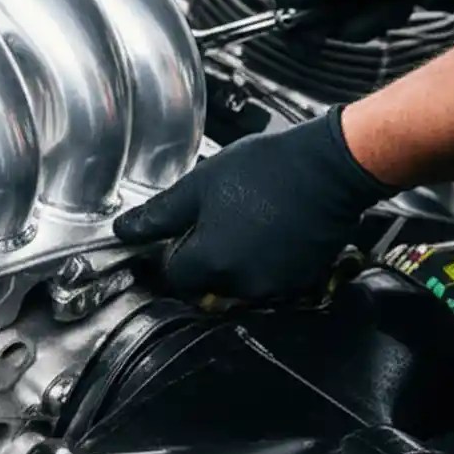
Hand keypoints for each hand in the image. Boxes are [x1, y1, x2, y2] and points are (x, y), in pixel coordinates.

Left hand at [113, 109, 393, 299]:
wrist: (329, 167)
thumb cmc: (268, 169)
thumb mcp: (201, 184)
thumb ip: (160, 214)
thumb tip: (124, 230)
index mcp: (212, 261)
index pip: (175, 276)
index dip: (175, 252)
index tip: (185, 233)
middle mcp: (243, 283)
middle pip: (208, 285)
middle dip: (207, 261)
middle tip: (219, 223)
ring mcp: (276, 286)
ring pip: (240, 286)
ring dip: (237, 264)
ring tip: (249, 223)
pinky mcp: (303, 282)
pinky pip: (273, 283)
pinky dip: (267, 264)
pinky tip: (272, 232)